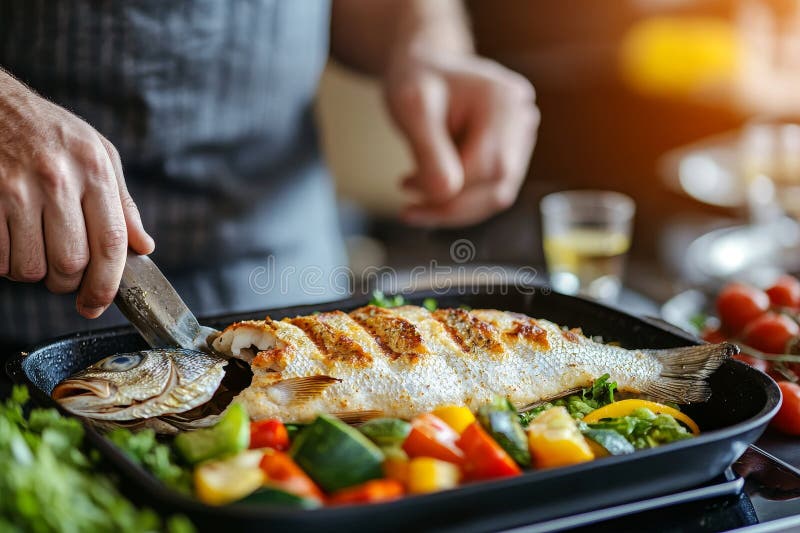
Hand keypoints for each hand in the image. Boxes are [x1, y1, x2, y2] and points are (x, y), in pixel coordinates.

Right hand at [0, 72, 153, 317]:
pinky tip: (12, 242)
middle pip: (71, 262)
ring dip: (34, 273)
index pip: (110, 243)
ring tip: (35, 250)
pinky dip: (6, 263)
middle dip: (69, 283)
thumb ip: (123, 204)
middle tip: (65, 277)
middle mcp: (57, 179)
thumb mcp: (98, 154)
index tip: (98, 304)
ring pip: (32, 267)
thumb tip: (143, 246)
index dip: (107, 284)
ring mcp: (16, 189)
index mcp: (94, 169)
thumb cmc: (51, 132)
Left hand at [385, 52, 538, 226]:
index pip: (486, 168)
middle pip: (497, 187)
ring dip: (455, 207)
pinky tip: (431, 189)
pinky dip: (460, 199)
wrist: (424, 65)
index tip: (405, 188)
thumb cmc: (415, 79)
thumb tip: (445, 194)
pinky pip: (491, 190)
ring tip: (417, 196)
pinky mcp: (513, 151)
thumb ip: (428, 150)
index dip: (447, 192)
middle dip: (451, 207)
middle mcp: (523, 118)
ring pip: (496, 195)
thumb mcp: (410, 108)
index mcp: (505, 101)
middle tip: (410, 209)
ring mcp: (522, 136)